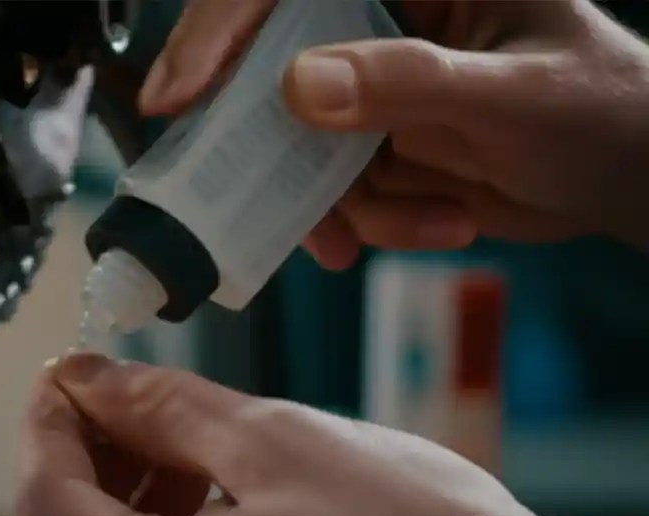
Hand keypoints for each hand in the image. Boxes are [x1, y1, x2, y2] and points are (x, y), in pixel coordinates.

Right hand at [140, 0, 648, 264]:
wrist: (630, 177)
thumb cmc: (603, 110)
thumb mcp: (513, 94)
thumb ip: (409, 83)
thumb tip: (298, 87)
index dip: (220, 28)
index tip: (179, 93)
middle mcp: (376, 24)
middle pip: (266, 64)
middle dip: (262, 138)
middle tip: (235, 190)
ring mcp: (370, 87)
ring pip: (293, 145)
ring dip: (340, 202)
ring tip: (421, 221)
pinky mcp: (371, 143)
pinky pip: (328, 189)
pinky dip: (370, 222)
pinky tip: (439, 223)